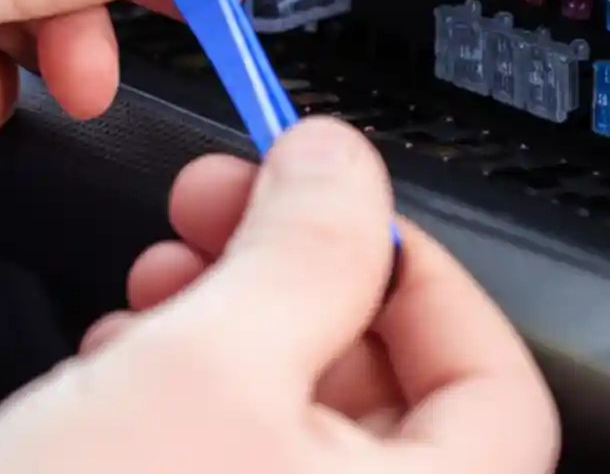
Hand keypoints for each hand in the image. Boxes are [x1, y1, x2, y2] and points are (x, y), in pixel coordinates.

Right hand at [0, 119, 560, 473]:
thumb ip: (302, 248)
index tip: (335, 201)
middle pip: (379, 385)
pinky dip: (184, 386)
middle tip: (221, 209)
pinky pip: (227, 453)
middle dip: (290, 277)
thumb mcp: (207, 365)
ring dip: (225, 321)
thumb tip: (344, 164)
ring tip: (153, 284)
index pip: (488, 376)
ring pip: (290, 413)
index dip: (412, 265)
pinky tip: (120, 360)